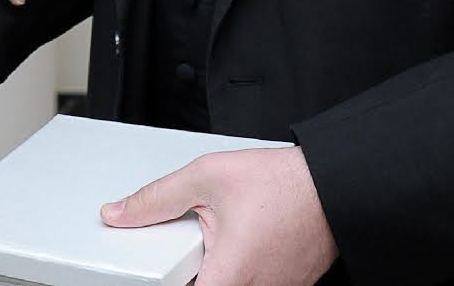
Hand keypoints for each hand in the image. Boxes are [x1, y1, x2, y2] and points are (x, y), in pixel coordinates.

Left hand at [101, 148, 337, 285]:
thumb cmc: (283, 183)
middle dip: (193, 270)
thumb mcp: (207, 177)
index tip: (165, 269)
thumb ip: (157, 198)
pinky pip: (253, 283)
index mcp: (230, 275)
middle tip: (196, 244)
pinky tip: (246, 242)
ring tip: (227, 239)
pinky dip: (241, 268)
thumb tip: (119, 214)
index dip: (167, 280)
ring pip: (230, 285)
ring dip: (219, 269)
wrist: (334, 183)